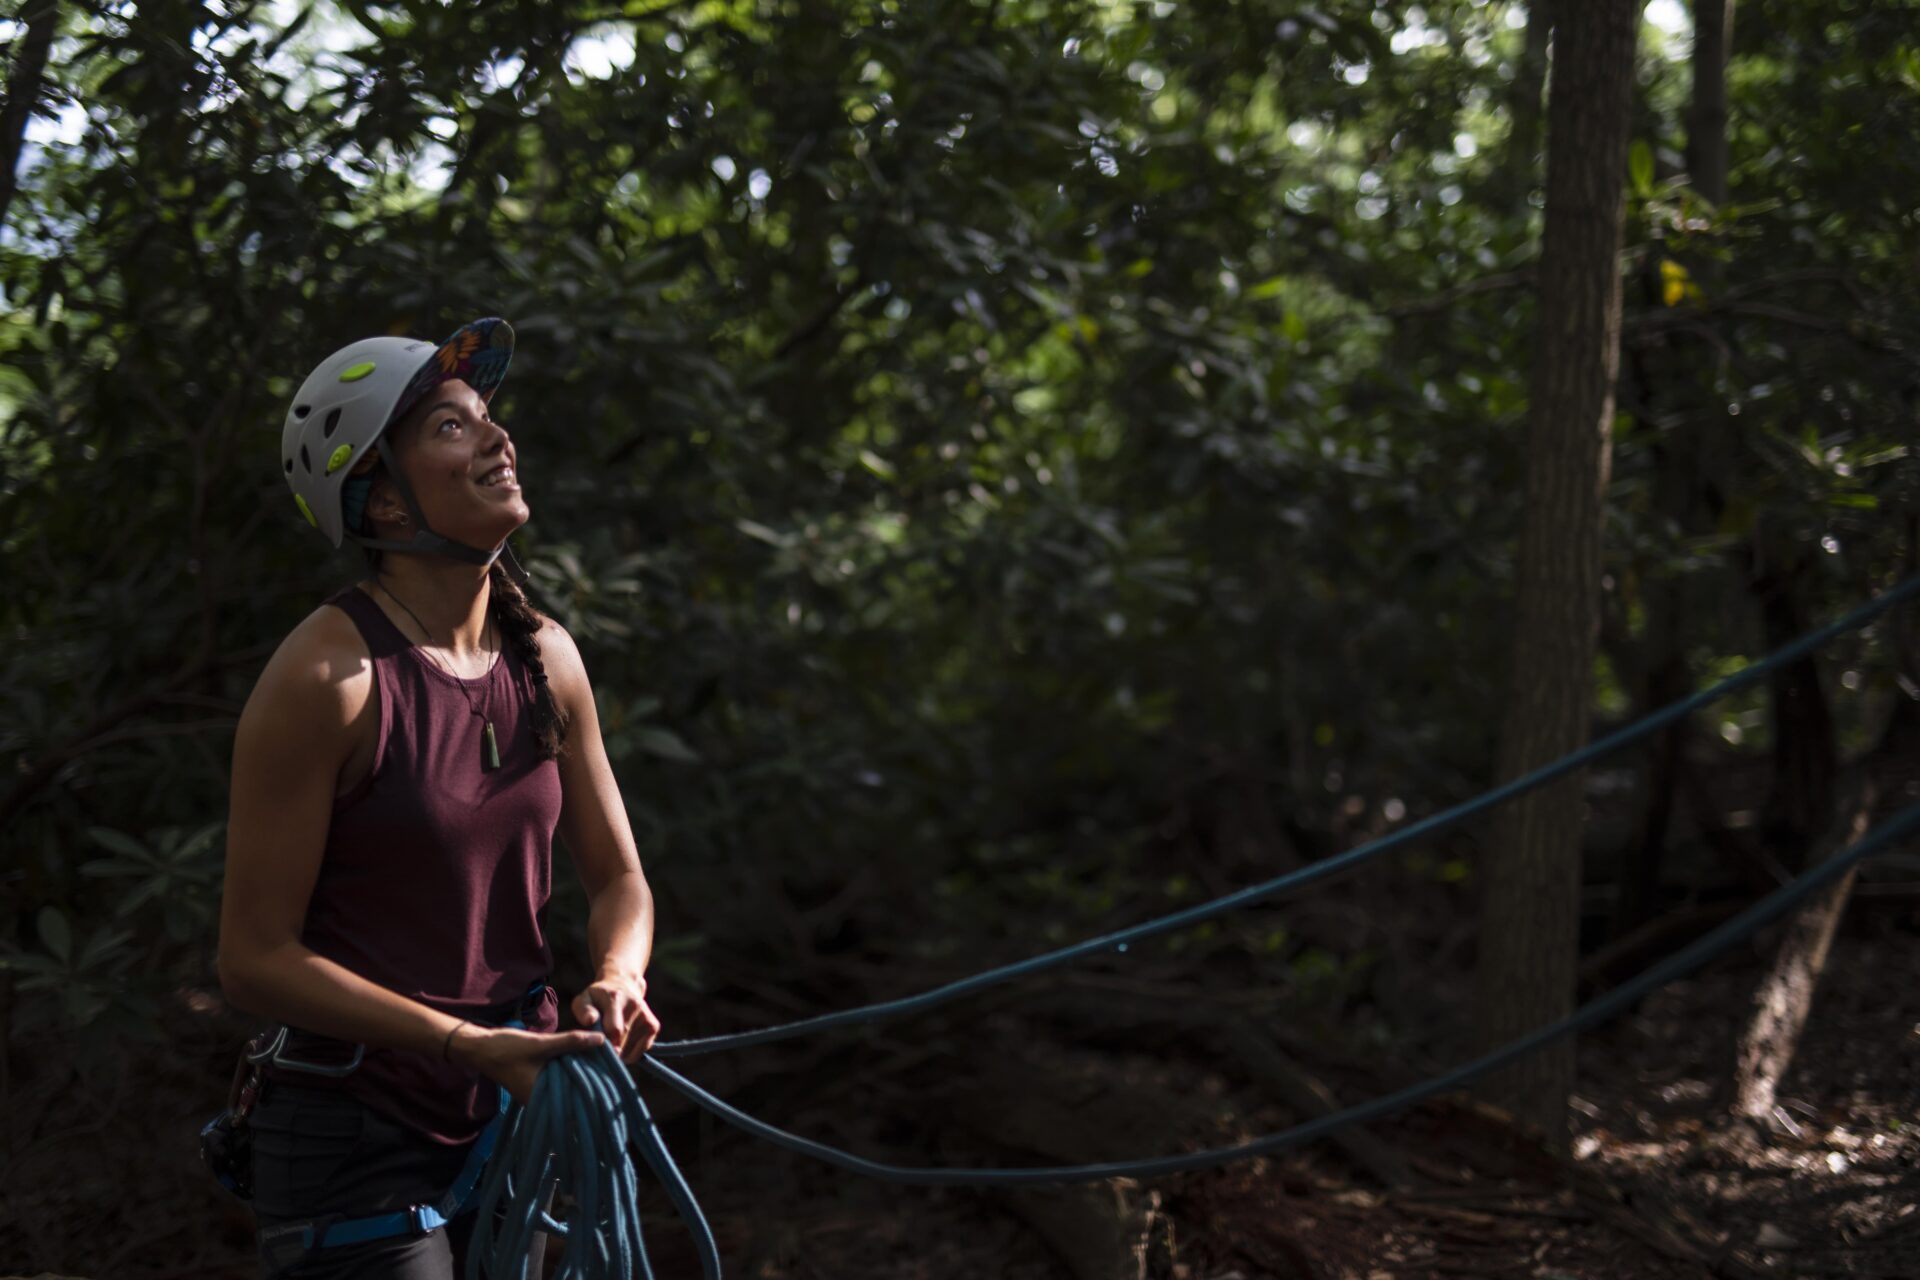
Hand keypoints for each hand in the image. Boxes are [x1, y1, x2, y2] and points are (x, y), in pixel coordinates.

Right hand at [449, 1025, 604, 1105]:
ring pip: (565, 1088)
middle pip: (571, 1097)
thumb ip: (571, 1042)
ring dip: (580, 1078)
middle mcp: (539, 1100)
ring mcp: (536, 1093)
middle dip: (590, 1086)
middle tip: (613, 1074)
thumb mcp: (541, 1044)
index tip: (614, 1087)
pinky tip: (581, 1062)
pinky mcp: (535, 1083)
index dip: (594, 1097)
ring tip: (602, 1066)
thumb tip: (601, 1040)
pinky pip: (557, 1081)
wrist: (479, 1048)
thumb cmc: (506, 1049)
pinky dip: (569, 1073)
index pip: (574, 1105)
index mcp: (541, 1097)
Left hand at [570, 969, 661, 1062]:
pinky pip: (641, 1050)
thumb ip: (582, 1010)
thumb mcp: (584, 999)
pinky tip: (621, 1045)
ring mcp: (646, 1016)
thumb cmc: (598, 998)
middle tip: (600, 1049)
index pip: (614, 1029)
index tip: (596, 1048)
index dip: (604, 1043)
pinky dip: (630, 1053)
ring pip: (631, 1048)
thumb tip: (590, 1020)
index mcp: (616, 998)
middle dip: (610, 1049)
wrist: (623, 984)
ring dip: (619, 1052)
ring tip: (610, 1043)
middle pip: (622, 1040)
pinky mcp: (653, 1025)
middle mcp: (635, 1005)